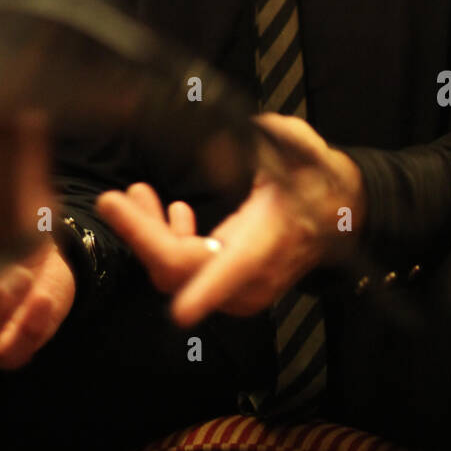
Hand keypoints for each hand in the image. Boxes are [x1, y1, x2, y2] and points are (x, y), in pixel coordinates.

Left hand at [96, 113, 364, 326]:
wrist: (337, 212)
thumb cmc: (316, 177)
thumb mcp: (298, 147)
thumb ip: (268, 141)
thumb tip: (230, 140)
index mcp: (274, 241)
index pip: (236, 271)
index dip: (208, 291)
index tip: (183, 310)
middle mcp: (254, 275)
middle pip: (184, 271)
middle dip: (143, 236)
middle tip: (114, 200)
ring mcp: (238, 286)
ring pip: (176, 273)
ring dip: (148, 235)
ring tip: (135, 193)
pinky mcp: (225, 283)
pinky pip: (183, 270)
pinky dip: (166, 241)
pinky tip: (171, 211)